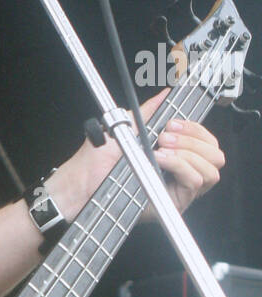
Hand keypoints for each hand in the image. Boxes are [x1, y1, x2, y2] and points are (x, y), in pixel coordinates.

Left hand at [48, 89, 224, 222]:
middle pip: (215, 154)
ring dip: (187, 153)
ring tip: (160, 151)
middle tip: (164, 137)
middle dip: (193, 139)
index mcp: (174, 153)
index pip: (206, 140)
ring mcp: (179, 189)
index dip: (196, 128)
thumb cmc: (97, 161)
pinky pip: (196, 182)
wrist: (80, 185)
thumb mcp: (125, 128)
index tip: (172, 123)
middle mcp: (181, 172)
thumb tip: (165, 94)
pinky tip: (161, 160)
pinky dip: (181, 166)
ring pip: (210, 169)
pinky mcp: (174, 203)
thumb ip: (149, 112)